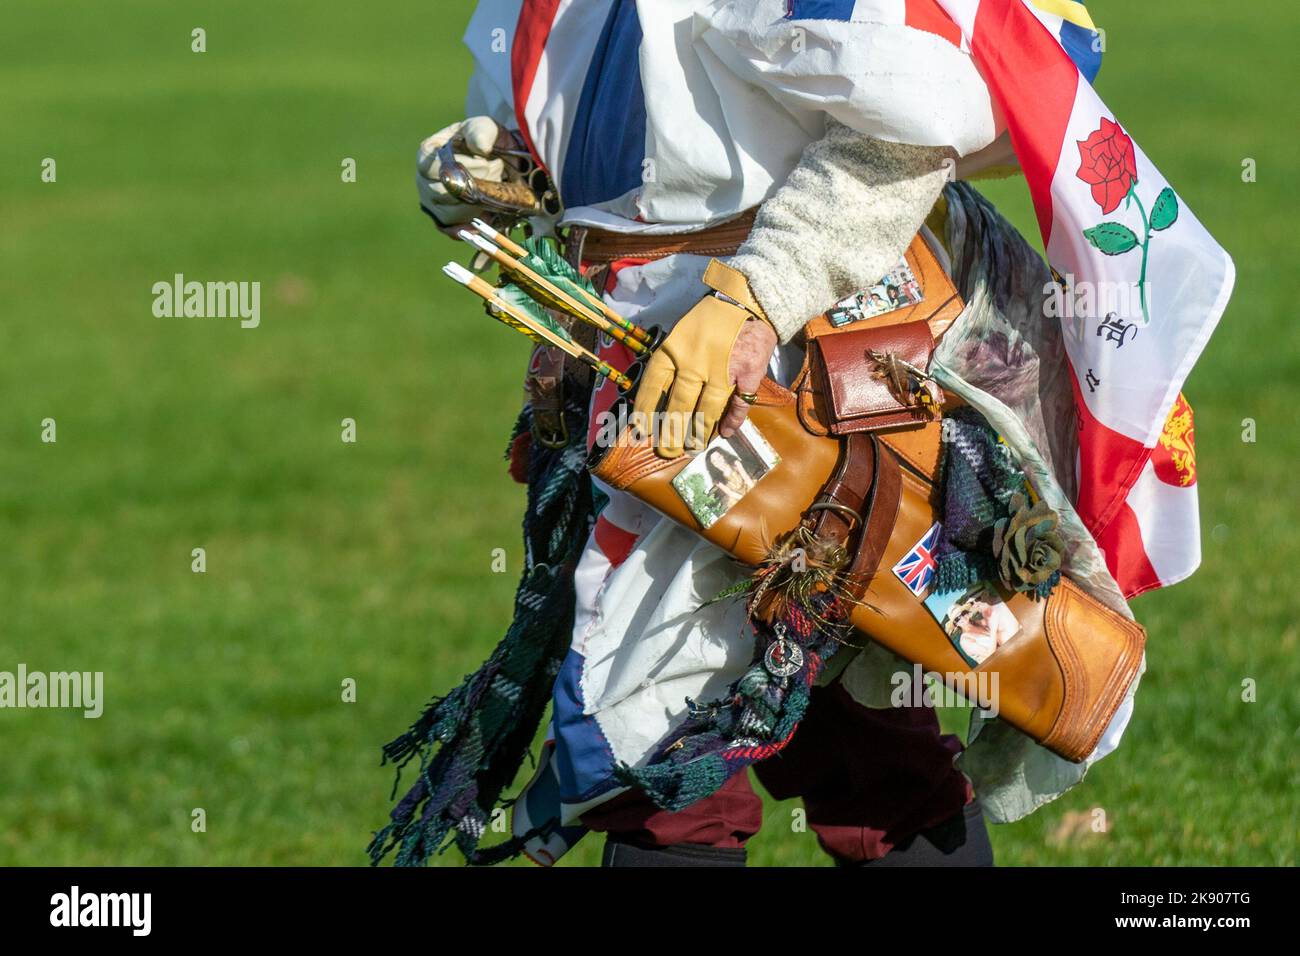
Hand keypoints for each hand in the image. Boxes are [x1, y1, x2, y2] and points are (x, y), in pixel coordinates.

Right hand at [416, 116, 508, 232]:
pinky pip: (456, 228)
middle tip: (496, 174)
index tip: (486, 162)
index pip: (433, 167)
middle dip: (475, 185)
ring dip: (477, 203)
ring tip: (495, 188)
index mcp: (427, 155)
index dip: (463, 167)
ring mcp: (433, 204)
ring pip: (450, 213)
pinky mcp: (447, 222)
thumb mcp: (485, 128)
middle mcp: (424, 182)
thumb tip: (480, 147)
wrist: (499, 163)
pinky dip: (475, 221)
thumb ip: (482, 132)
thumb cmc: (486, 142)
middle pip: (441, 193)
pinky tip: (489, 211)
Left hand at [631, 295, 777, 457]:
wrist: (746, 300)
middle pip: (679, 404)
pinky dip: (733, 421)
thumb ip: (670, 363)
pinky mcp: (748, 373)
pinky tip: (726, 433)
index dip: (645, 410)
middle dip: (671, 432)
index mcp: (673, 350)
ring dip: (699, 432)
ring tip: (692, 447)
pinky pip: (739, 404)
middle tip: (666, 451)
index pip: (653, 385)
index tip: (640, 430)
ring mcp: (722, 369)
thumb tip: (655, 399)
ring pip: (708, 409)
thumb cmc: (708, 321)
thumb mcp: (680, 335)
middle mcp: (694, 362)